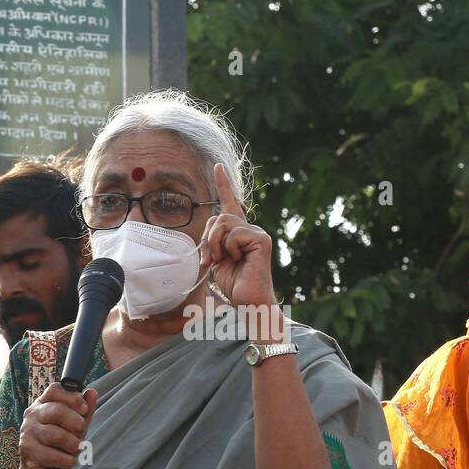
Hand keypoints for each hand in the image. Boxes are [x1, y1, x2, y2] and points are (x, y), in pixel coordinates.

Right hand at [11, 382, 97, 468]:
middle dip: (76, 424)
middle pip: (57, 411)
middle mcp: (32, 415)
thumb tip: (92, 392)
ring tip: (75, 449)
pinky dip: (66, 460)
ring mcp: (27, 432)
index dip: (73, 398)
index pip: (55, 389)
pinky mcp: (27, 450)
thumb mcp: (75, 425)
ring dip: (73, 445)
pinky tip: (68, 461)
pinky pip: (53, 455)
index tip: (84, 409)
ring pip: (57, 435)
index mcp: (43, 403)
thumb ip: (84, 410)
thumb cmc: (59, 444)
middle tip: (81, 433)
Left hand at [198, 163, 277, 309]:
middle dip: (208, 238)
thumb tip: (208, 232)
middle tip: (211, 259)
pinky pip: (233, 234)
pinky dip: (229, 249)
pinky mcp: (261, 239)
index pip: (230, 203)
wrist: (249, 302)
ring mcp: (258, 232)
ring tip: (224, 260)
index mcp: (239, 232)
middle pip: (218, 216)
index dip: (224, 185)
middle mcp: (250, 228)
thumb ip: (212, 242)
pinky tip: (240, 260)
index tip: (217, 167)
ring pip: (223, 222)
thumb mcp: (216, 260)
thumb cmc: (234, 284)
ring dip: (216, 243)